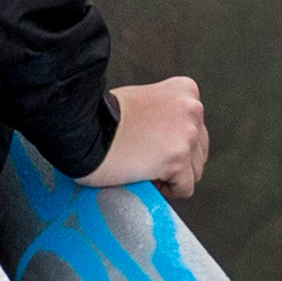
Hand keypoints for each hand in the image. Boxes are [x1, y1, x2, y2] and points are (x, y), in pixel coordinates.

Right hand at [87, 77, 208, 200]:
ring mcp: (187, 134)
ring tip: (142, 168)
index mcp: (185, 90)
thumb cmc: (103, 116)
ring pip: (195, 171)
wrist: (82, 129)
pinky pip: (184, 188)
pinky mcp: (177, 159)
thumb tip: (172, 138)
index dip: (172, 142)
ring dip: (171, 176)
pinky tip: (144, 177)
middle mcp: (192, 108)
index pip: (196, 127)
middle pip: (199, 150)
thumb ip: (165, 113)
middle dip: (175, 160)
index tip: (149, 144)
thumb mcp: (143, 100)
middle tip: (144, 159)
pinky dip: (166, 190)